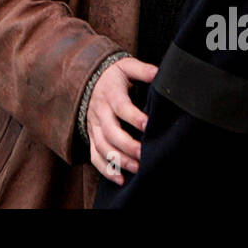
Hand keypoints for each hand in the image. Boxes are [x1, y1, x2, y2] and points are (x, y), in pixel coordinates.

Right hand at [87, 57, 156, 184]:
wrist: (88, 79)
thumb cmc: (114, 75)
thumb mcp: (126, 67)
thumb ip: (143, 70)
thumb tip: (159, 73)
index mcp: (110, 93)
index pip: (121, 107)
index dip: (134, 117)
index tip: (148, 125)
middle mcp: (100, 112)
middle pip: (110, 132)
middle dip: (128, 145)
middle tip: (145, 154)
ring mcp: (94, 126)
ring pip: (102, 147)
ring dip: (118, 160)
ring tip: (137, 169)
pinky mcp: (92, 137)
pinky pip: (94, 156)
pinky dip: (105, 170)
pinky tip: (121, 179)